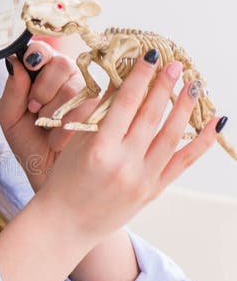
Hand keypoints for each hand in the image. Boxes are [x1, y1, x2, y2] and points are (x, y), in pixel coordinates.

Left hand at [0, 40, 97, 190]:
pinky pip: (88, 108)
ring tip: (48, 131)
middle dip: (43, 90)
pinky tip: (62, 140)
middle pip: (61, 65)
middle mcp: (70, 78)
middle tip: (35, 110)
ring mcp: (91, 94)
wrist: (51, 178)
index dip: (37, 54)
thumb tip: (15, 61)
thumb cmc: (31, 145)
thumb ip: (12, 92)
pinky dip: (68, 127)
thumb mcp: (12, 120)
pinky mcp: (106, 112)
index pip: (44, 50)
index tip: (29, 65)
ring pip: (74, 88)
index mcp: (46, 74)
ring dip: (55, 114)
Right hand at [39, 53, 218, 243]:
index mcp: (99, 149)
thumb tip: (124, 84)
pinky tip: (215, 123)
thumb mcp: (74, 144)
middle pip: (150, 116)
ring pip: (171, 136)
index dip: (139, 77)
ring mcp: (141, 179)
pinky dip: (202, 142)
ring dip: (185, 107)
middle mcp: (123, 164)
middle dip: (164, 86)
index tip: (150, 56)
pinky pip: (183, 162)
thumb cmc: (64, 180)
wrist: (65, 224)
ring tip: (193, 84)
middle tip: (176, 64)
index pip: (125, 104)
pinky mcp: (153, 191)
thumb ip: (98, 116)